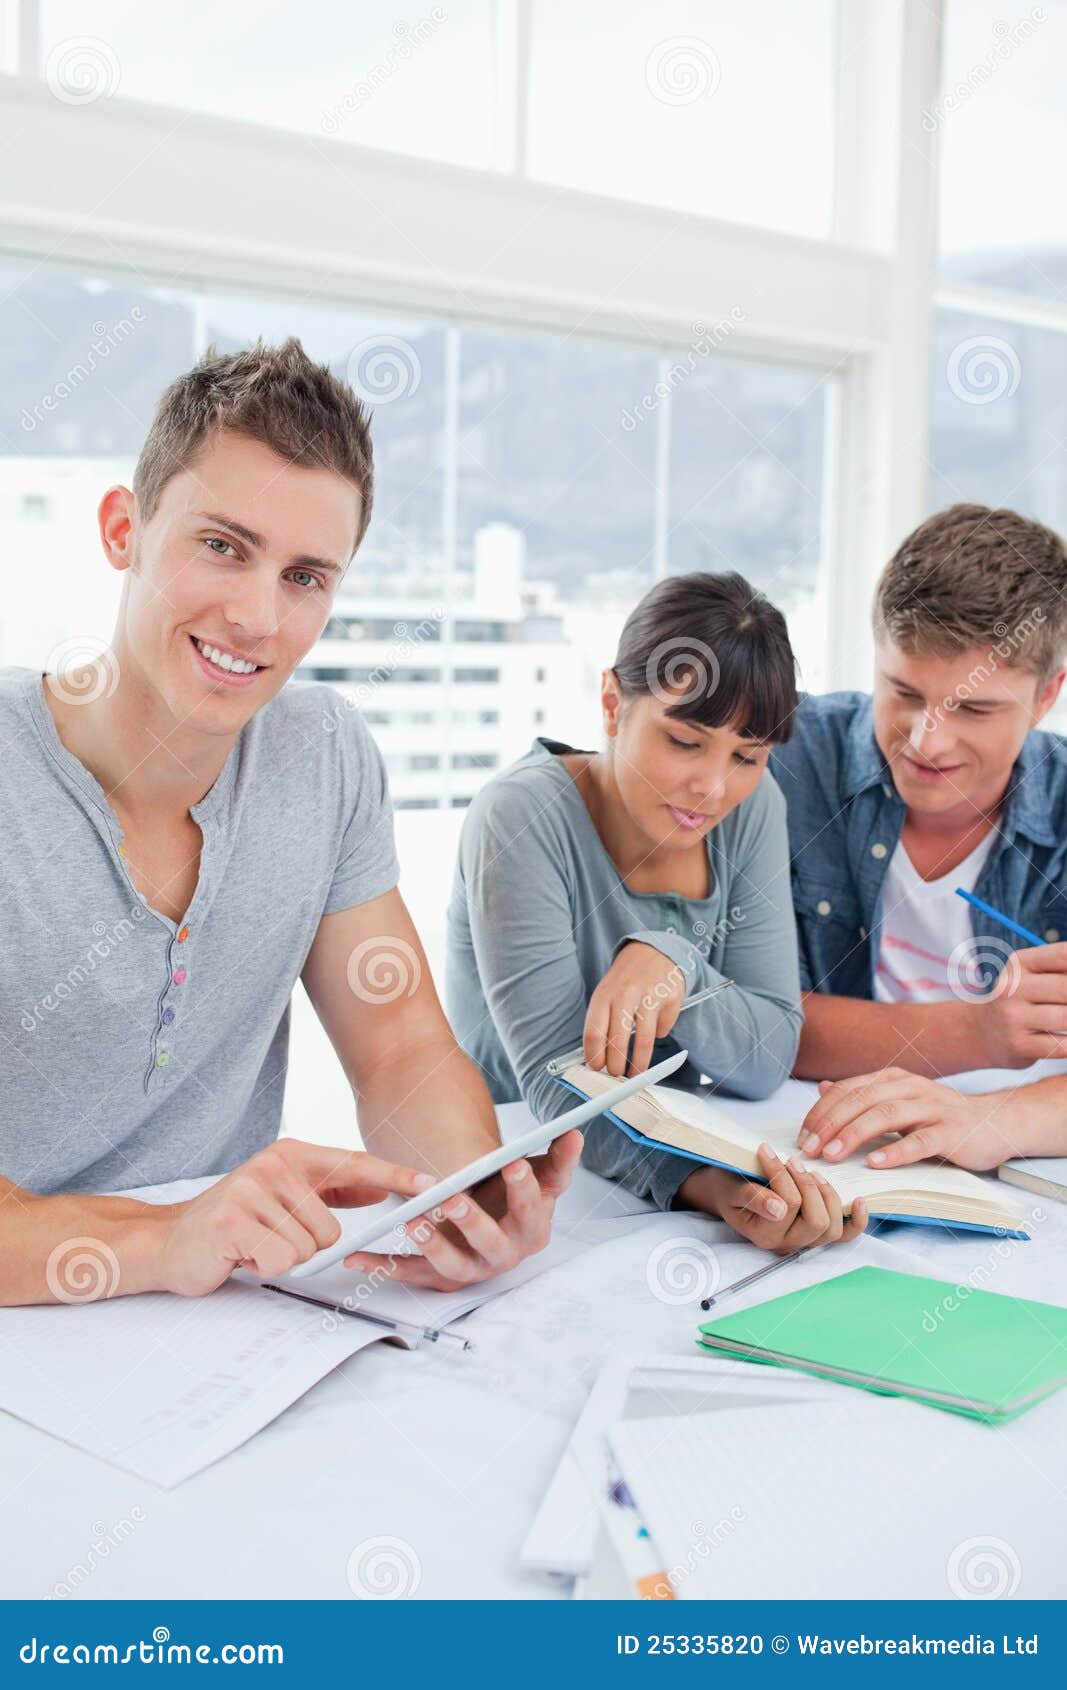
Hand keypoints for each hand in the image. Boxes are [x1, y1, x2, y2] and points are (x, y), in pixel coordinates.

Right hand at [155, 1139, 436, 1296]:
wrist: (170, 1241)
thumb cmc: (233, 1222)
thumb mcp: (283, 1196)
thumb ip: (328, 1189)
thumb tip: (375, 1186)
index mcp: (291, 1155)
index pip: (355, 1165)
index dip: (396, 1178)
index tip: (434, 1186)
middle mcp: (274, 1165)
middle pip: (331, 1228)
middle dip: (304, 1246)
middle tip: (268, 1238)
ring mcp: (251, 1190)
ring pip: (307, 1248)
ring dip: (281, 1258)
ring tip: (253, 1245)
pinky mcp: (232, 1222)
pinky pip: (279, 1261)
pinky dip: (263, 1269)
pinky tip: (240, 1256)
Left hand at [343, 1130, 583, 1290]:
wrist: (491, 1222)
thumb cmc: (513, 1195)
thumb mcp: (536, 1175)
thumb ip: (557, 1156)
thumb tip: (575, 1133)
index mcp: (533, 1228)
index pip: (533, 1208)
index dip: (525, 1188)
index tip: (513, 1163)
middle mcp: (504, 1254)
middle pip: (492, 1242)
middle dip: (473, 1220)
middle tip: (454, 1197)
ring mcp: (471, 1269)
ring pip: (454, 1266)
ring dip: (433, 1246)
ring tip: (413, 1221)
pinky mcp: (439, 1277)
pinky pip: (411, 1274)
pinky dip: (385, 1267)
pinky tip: (360, 1257)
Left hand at [583, 942, 687, 1075]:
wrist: (653, 952)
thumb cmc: (624, 981)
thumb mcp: (606, 994)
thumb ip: (601, 1022)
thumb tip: (595, 1057)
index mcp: (604, 995)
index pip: (594, 1031)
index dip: (594, 1055)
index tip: (596, 1067)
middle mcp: (625, 995)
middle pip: (617, 1040)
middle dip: (616, 1065)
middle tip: (616, 1075)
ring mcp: (649, 996)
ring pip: (643, 1041)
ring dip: (639, 1064)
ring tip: (635, 1073)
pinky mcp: (670, 999)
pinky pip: (663, 1029)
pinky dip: (658, 1035)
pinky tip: (654, 1027)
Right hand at [678, 1143, 867, 1255]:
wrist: (729, 1193)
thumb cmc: (729, 1188)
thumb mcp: (731, 1188)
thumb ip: (751, 1197)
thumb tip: (777, 1209)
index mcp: (765, 1237)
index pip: (788, 1206)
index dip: (781, 1174)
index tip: (766, 1151)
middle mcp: (788, 1245)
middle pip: (817, 1221)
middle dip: (808, 1185)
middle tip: (792, 1162)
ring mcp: (805, 1241)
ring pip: (833, 1228)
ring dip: (827, 1195)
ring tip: (810, 1173)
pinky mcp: (818, 1234)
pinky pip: (845, 1236)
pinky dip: (856, 1220)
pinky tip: (859, 1201)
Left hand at [798, 1069, 1015, 1171]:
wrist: (994, 1122)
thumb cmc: (939, 1116)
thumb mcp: (897, 1100)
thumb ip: (862, 1095)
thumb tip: (823, 1088)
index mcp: (892, 1079)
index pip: (847, 1090)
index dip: (821, 1112)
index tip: (802, 1137)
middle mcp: (909, 1087)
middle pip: (862, 1101)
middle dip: (830, 1124)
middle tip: (809, 1149)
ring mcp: (932, 1107)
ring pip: (886, 1116)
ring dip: (854, 1135)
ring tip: (831, 1156)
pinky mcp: (951, 1131)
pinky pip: (920, 1140)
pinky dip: (896, 1151)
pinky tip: (875, 1163)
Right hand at [980, 941, 1066, 1067]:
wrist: (981, 1031)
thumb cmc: (1020, 999)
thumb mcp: (1032, 975)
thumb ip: (1063, 970)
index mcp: (1020, 963)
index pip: (1063, 955)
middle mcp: (1012, 987)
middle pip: (1066, 989)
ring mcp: (1013, 1018)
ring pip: (1066, 1018)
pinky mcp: (1019, 1045)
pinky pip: (1062, 1045)